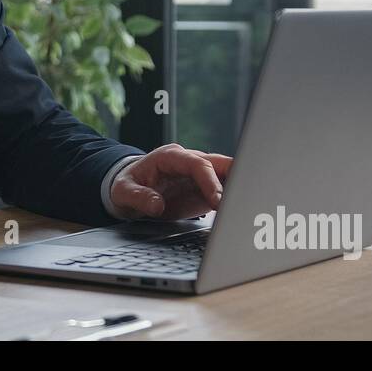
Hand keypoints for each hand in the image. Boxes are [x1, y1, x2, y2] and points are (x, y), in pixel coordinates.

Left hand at [109, 143, 232, 220]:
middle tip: (243, 201)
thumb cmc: (127, 185)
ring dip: (238, 190)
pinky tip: (240, 213)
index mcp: (171, 157)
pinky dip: (234, 200)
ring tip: (247, 208)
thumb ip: (139, 197)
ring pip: (228, 176)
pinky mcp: (205, 189)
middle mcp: (189, 161)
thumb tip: (156, 204)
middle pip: (221, 164)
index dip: (211, 181)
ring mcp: (200, 175)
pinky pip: (225, 191)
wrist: (130, 189)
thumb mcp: (124, 192)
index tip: (219, 200)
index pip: (198, 164)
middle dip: (236, 179)